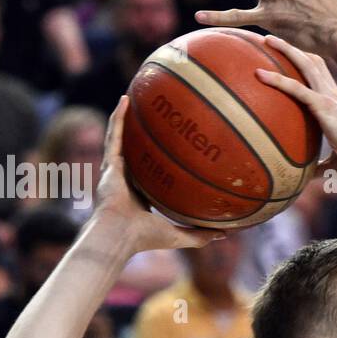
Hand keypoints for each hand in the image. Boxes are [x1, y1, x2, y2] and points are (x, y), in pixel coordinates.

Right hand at [94, 98, 223, 251]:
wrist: (119, 235)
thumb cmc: (146, 238)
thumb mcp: (180, 235)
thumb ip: (202, 234)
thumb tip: (227, 233)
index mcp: (138, 196)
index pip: (148, 176)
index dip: (155, 164)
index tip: (170, 152)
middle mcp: (124, 181)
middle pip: (133, 152)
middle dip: (138, 136)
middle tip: (151, 117)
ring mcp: (114, 171)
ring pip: (120, 139)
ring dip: (125, 119)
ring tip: (132, 99)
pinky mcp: (109, 163)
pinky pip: (114, 135)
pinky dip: (118, 117)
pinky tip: (125, 99)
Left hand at [254, 34, 336, 183]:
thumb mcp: (335, 165)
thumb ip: (319, 166)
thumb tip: (305, 178)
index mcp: (336, 103)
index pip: (320, 73)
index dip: (305, 60)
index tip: (287, 54)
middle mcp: (333, 94)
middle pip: (311, 60)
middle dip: (291, 46)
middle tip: (270, 38)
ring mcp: (329, 97)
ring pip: (304, 63)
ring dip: (284, 49)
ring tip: (264, 39)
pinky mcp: (324, 105)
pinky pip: (295, 88)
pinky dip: (276, 79)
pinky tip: (258, 74)